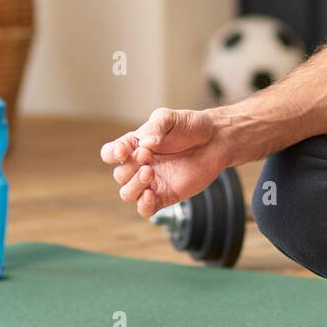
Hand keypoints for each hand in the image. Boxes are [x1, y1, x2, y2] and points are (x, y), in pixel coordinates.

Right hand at [99, 107, 229, 218]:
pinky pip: (146, 209)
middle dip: (130, 167)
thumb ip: (155, 127)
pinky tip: (150, 194)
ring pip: (128, 194)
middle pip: (120, 175)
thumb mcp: (170, 118)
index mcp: (135, 145)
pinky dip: (143, 205)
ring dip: (133, 186)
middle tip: (148, 157)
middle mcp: (140, 165)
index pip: (111, 153)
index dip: (112, 154)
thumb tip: (146, 144)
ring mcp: (152, 182)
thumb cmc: (191, 126)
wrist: (216, 140)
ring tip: (149, 172)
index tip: (123, 151)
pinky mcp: (166, 196)